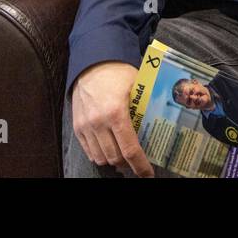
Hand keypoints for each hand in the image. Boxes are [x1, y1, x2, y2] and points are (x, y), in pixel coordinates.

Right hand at [70, 61, 151, 177]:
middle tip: (138, 164)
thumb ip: (145, 106)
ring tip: (124, 158)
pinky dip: (99, 155)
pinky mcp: (77, 127)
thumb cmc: (118, 72)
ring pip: (100, 157)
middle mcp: (98, 123)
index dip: (140, 165)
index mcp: (116, 113)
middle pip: (114, 157)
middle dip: (128, 165)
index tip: (148, 174)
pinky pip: (88, 151)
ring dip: (114, 161)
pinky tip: (109, 151)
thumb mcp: (137, 86)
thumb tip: (161, 123)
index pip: (129, 149)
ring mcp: (85, 126)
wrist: (92, 63)